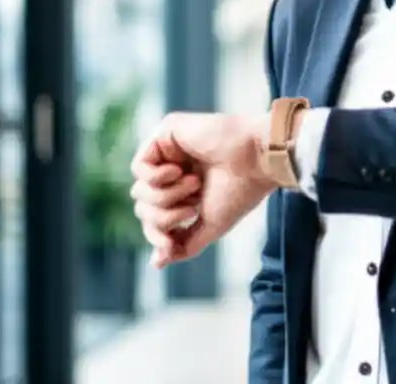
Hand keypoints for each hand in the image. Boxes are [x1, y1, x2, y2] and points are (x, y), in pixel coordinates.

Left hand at [130, 111, 272, 268]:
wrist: (257, 160)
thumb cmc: (241, 190)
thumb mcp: (211, 225)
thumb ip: (184, 244)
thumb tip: (156, 262)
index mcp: (187, 191)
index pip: (153, 218)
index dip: (155, 233)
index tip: (169, 242)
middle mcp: (176, 171)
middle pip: (143, 206)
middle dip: (163, 215)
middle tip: (192, 207)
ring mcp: (169, 152)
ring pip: (139, 189)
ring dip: (166, 195)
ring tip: (195, 184)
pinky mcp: (165, 133)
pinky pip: (138, 167)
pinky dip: (156, 177)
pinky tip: (179, 171)